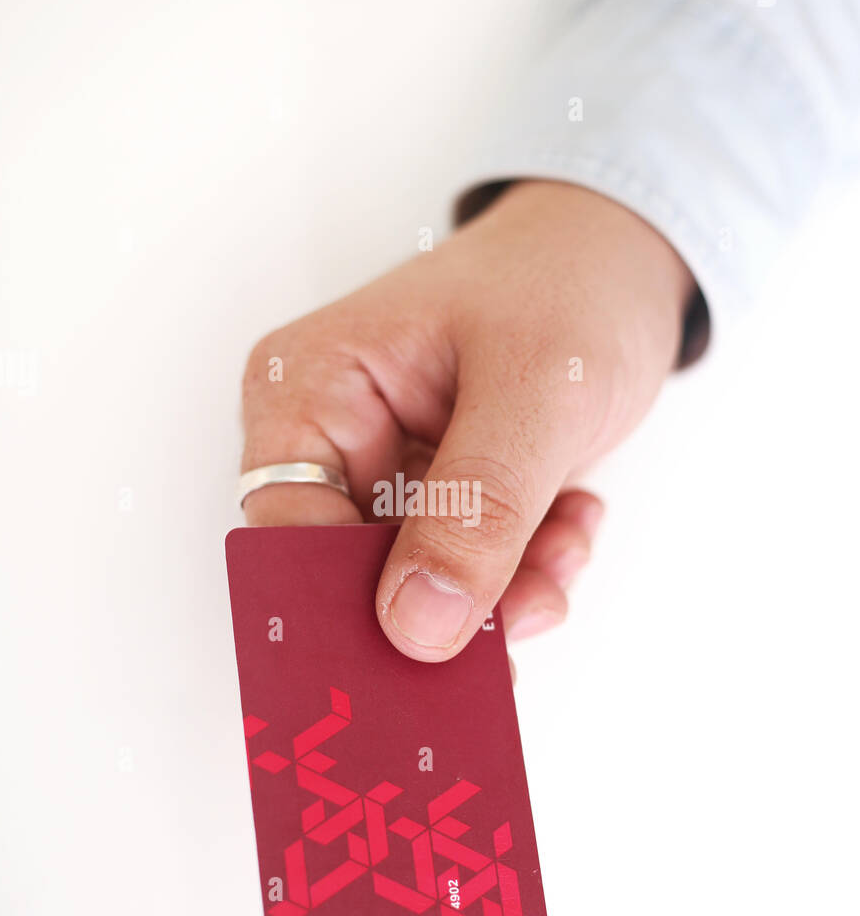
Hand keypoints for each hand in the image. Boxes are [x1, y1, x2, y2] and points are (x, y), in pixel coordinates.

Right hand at [241, 180, 692, 660]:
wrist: (627, 258)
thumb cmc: (568, 281)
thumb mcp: (534, 391)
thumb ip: (476, 511)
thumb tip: (418, 625)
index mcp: (311, 387)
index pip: (288, 532)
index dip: (340, 607)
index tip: (414, 658)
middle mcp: (334, 439)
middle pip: (351, 575)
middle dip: (444, 605)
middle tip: (512, 626)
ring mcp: (389, 474)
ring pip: (422, 589)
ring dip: (503, 589)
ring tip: (559, 552)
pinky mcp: (444, 499)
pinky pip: (472, 574)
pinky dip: (528, 569)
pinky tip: (569, 523)